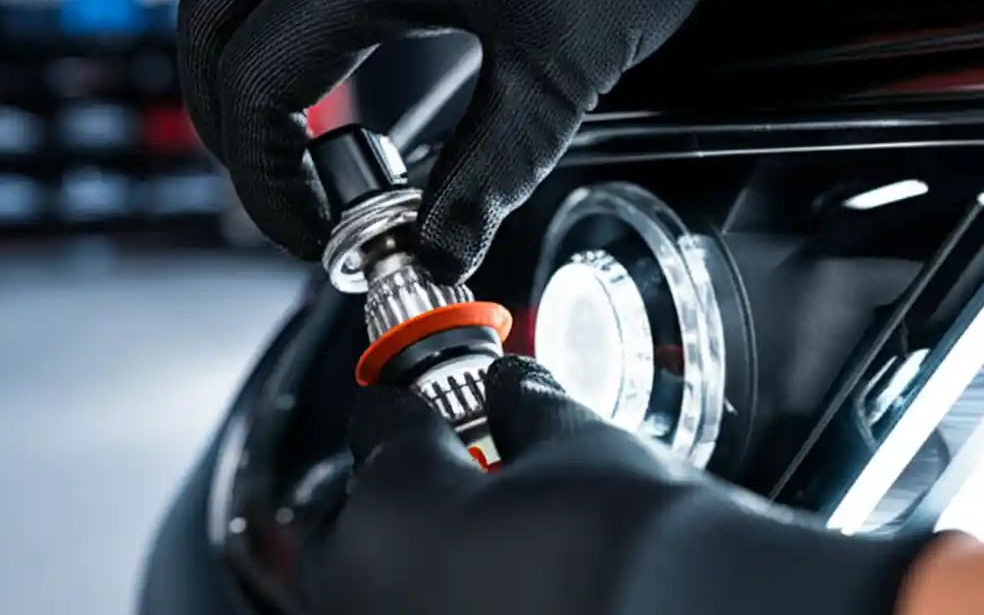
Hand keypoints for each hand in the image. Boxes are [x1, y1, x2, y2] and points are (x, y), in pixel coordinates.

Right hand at [179, 0, 791, 282]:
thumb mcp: (560, 73)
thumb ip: (487, 175)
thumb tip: (440, 245)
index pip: (254, 87)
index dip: (266, 184)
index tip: (312, 234)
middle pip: (205, 25)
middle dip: (226, 127)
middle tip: (277, 194)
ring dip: (234, 60)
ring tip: (285, 139)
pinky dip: (266, 11)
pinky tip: (315, 55)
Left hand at [302, 356, 931, 614]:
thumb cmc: (639, 545)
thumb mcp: (579, 446)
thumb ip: (528, 410)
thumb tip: (514, 390)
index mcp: (392, 502)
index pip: (377, 424)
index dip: (406, 403)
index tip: (418, 403)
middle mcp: (367, 588)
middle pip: (344, 522)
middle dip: (384, 494)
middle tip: (438, 478)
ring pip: (363, 589)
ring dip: (399, 559)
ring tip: (467, 543)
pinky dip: (428, 601)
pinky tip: (485, 592)